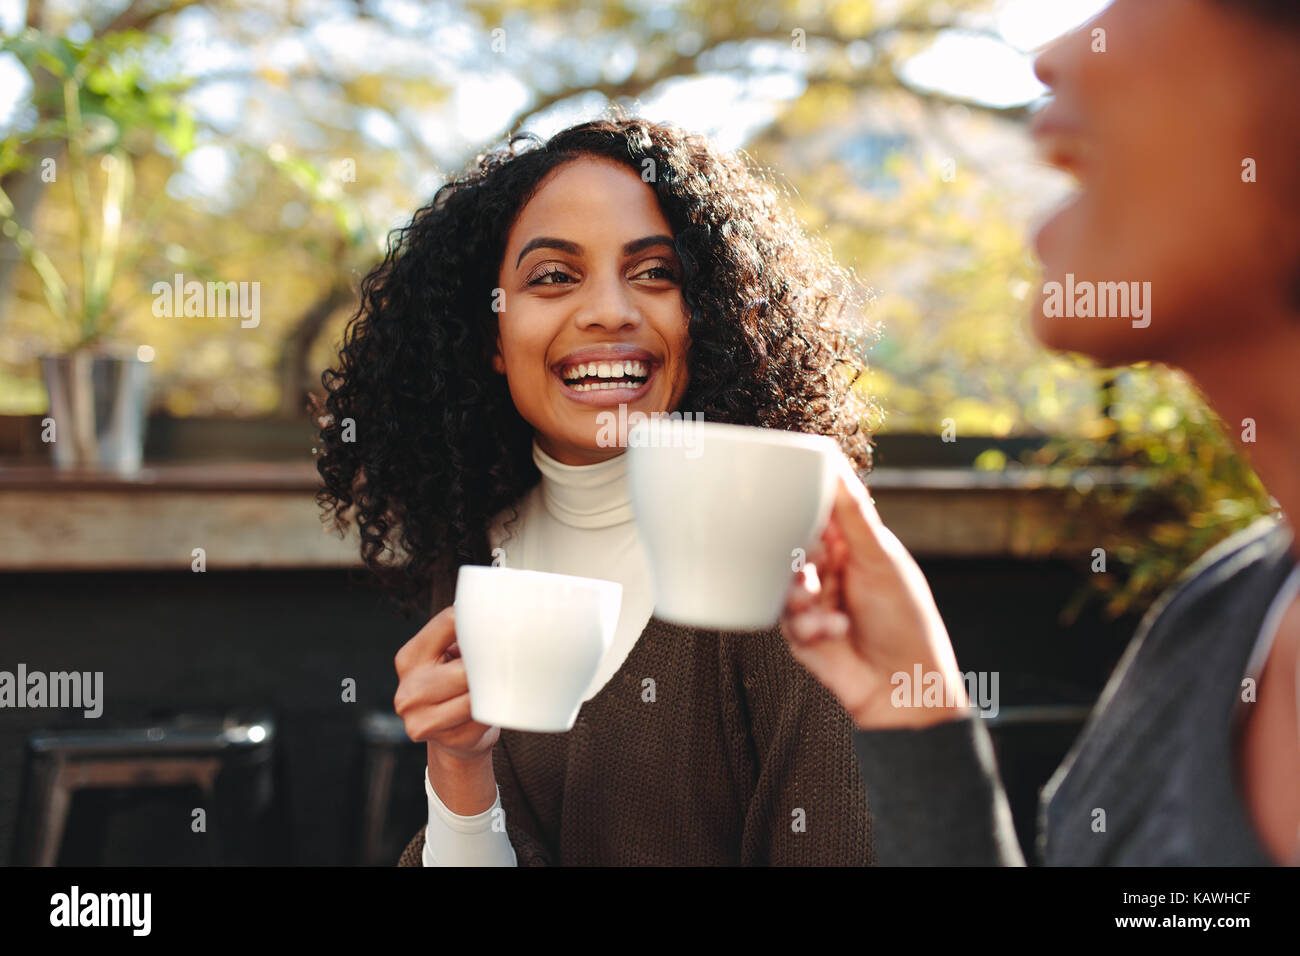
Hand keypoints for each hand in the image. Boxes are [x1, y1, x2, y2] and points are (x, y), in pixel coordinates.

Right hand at [394, 605, 498, 759]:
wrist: (454, 738)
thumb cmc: (456, 687)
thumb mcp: (448, 656)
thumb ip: (462, 635)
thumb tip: (500, 608)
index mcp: (409, 658)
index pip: (449, 622)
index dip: (479, 621)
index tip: (503, 620)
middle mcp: (409, 690)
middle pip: (466, 667)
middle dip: (489, 664)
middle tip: (511, 659)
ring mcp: (424, 720)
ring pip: (476, 695)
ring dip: (494, 688)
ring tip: (502, 683)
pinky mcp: (449, 740)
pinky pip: (484, 717)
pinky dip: (495, 710)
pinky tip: (496, 706)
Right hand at [780, 454, 968, 728]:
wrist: (905, 687)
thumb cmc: (907, 622)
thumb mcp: (881, 560)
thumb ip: (852, 515)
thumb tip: (835, 466)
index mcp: (852, 547)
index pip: (818, 513)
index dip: (802, 506)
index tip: (783, 493)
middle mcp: (831, 571)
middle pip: (791, 547)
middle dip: (796, 555)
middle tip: (810, 560)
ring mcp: (815, 603)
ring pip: (781, 583)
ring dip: (797, 592)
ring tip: (815, 601)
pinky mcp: (802, 635)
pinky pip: (785, 620)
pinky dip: (808, 625)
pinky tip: (834, 631)